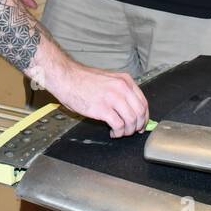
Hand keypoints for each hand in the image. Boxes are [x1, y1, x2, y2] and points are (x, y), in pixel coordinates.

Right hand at [33, 53, 148, 137]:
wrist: (66, 78)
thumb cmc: (82, 80)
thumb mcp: (108, 80)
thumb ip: (120, 91)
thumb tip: (129, 108)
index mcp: (125, 81)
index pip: (143, 102)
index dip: (144, 117)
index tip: (141, 124)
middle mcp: (122, 88)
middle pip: (140, 112)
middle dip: (138, 126)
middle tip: (132, 131)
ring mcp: (113, 98)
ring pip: (131, 120)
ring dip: (127, 131)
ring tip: (120, 132)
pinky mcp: (103, 109)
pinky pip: (119, 125)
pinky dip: (118, 132)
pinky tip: (112, 132)